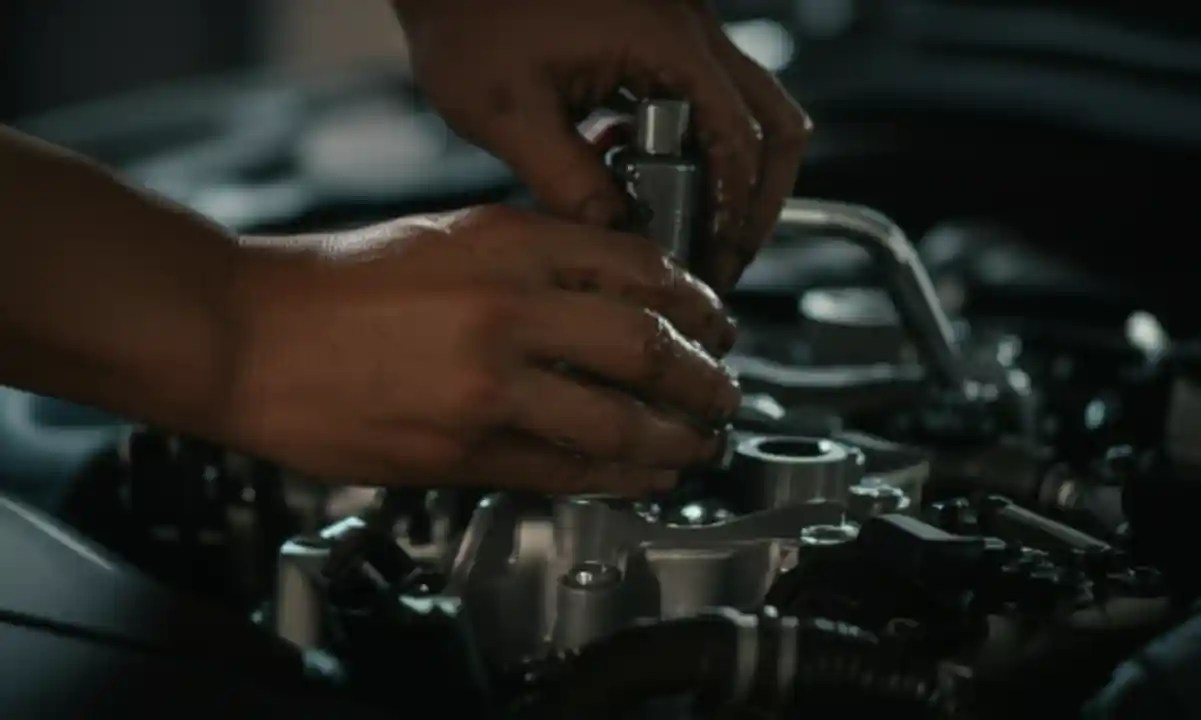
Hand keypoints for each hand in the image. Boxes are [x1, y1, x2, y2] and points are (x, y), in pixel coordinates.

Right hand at [223, 205, 739, 495]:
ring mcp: (486, 385)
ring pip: (618, 421)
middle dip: (707, 376)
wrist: (247, 334)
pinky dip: (619, 476)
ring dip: (676, 437)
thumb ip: (537, 258)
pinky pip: (564, 471)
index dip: (697, 302)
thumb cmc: (337, 284)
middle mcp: (506, 310)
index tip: (716, 321)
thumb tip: (619, 291)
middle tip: (726, 388)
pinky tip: (645, 475)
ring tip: (698, 441)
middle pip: (649, 348)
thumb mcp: (450, 236)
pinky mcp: (461, 451)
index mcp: (506, 245)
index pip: (640, 269)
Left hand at [390, 0, 810, 290]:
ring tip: (686, 224)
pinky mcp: (656, 36)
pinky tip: (628, 169)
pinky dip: (688, 145)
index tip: (715, 255)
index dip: (735, 207)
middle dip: (759, 196)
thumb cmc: (465, 16)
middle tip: (728, 251)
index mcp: (662, 39)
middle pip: (772, 119)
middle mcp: (687, 27)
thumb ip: (568, 183)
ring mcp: (677, 28)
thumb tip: (616, 236)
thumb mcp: (508, 113)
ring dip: (727, 172)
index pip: (739, 136)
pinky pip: (703, 98)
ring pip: (746, 109)